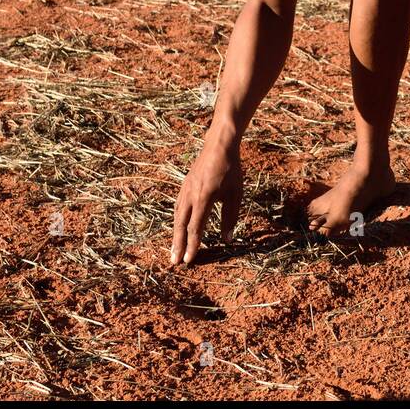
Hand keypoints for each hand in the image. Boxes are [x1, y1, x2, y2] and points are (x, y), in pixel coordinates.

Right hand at [170, 142, 243, 265]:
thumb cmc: (230, 170)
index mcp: (203, 199)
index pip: (195, 228)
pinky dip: (176, 221)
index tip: (189, 260)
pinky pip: (177, 207)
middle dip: (178, 245)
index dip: (192, 245)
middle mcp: (190, 196)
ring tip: (174, 249)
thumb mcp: (235, 195)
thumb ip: (230, 218)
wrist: (218, 146)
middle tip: (174, 262)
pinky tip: (177, 227)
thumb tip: (227, 240)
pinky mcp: (184, 186)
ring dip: (175, 235)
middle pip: (181, 225)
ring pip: (177, 217)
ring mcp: (185, 190)